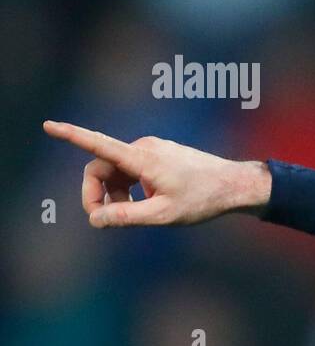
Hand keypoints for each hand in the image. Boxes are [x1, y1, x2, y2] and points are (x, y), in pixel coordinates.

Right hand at [42, 120, 270, 227]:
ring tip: (135, 214)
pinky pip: (131, 172)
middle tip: (105, 220)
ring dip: (116, 195)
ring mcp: (152, 150)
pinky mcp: (159, 156)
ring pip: (116, 172)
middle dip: (97, 194)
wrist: (234, 185)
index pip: (99, 145)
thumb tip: (95, 219)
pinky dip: (130, 189)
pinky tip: (146, 205)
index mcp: (142, 158)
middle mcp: (144, 148)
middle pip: (101, 168)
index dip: (72, 136)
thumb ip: (126, 216)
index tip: (49, 125)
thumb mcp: (163, 214)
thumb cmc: (203, 199)